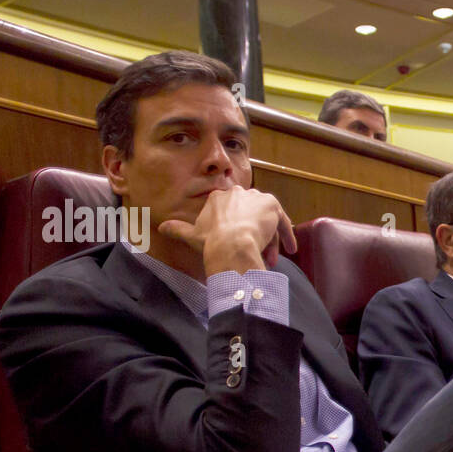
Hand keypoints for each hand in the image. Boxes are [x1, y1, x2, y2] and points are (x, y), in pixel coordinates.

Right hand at [158, 186, 296, 275]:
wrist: (231, 244)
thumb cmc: (211, 242)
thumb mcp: (192, 235)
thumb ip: (178, 229)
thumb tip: (161, 228)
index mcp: (218, 198)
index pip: (232, 212)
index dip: (236, 230)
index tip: (238, 245)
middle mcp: (237, 192)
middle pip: (250, 216)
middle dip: (253, 236)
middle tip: (255, 255)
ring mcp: (256, 197)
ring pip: (266, 220)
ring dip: (269, 240)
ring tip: (269, 260)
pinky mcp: (272, 205)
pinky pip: (283, 221)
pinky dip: (287, 235)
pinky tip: (291, 249)